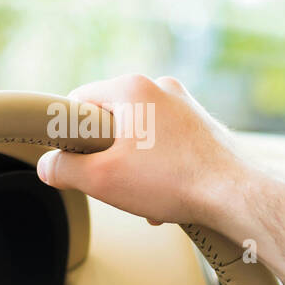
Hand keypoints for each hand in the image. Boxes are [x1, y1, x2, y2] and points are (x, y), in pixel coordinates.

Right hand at [36, 74, 247, 226]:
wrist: (236, 195)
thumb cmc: (172, 181)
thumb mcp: (102, 179)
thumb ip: (65, 170)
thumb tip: (48, 166)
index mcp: (132, 87)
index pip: (78, 102)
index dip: (69, 135)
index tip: (73, 161)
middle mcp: (161, 88)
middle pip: (111, 121)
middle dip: (107, 157)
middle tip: (113, 184)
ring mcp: (185, 106)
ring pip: (139, 137)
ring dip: (134, 168)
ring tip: (144, 197)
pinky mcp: (202, 126)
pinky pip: (165, 145)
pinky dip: (159, 169)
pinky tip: (166, 197)